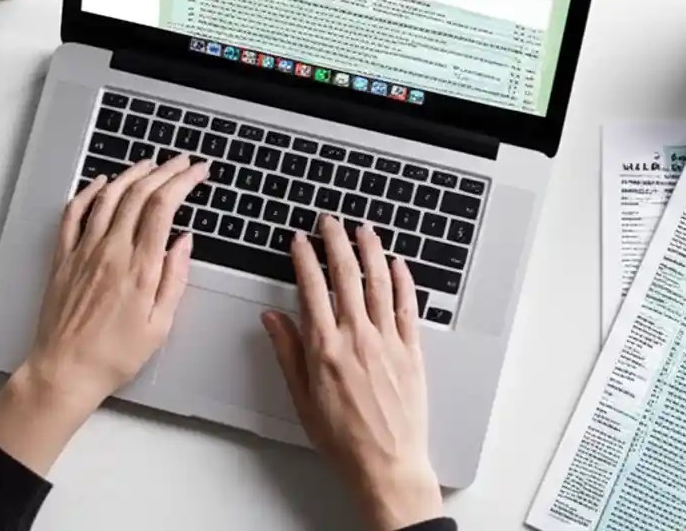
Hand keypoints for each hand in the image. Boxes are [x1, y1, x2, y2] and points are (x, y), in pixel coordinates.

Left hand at [0, 155, 208, 474]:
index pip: (163, 207)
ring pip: (107, 197)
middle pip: (138, 194)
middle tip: (182, 163)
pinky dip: (88, 192)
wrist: (64, 371)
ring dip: (131, 175)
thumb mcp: (159, 325)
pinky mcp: (63, 259)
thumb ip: (174, 279)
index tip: (198, 172)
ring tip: (150, 164)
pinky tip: (101, 183)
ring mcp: (83, 252)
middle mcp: (110, 252)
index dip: (183, 182)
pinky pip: (74, 214)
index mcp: (139, 268)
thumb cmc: (114, 355)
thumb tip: (184, 243)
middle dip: (164, 171)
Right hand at [264, 216, 442, 530]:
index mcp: (326, 349)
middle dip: (336, 242)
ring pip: (379, 283)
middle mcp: (358, 339)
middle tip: (330, 221)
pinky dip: (403, 281)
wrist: (386, 464)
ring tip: (364, 229)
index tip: (299, 240)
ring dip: (370, 251)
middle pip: (346, 276)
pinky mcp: (412, 351)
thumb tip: (273, 318)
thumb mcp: (302, 398)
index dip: (304, 259)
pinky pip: (407, 307)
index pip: (311, 289)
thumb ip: (288, 353)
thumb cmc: (343, 439)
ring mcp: (388, 342)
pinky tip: (398, 263)